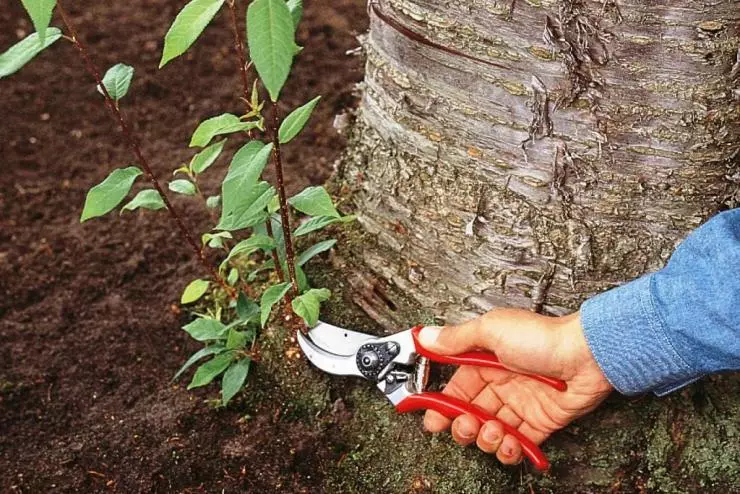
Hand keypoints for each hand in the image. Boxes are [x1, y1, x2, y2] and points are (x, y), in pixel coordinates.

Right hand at [421, 308, 611, 464]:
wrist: (587, 356)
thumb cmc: (543, 338)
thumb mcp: (491, 330)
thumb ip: (456, 338)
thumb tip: (428, 337)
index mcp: (487, 361)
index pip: (457, 388)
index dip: (443, 405)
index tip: (433, 418)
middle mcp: (502, 383)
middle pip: (471, 413)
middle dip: (462, 426)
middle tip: (466, 426)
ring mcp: (520, 404)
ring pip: (491, 431)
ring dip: (486, 439)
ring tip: (492, 432)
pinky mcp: (540, 422)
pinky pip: (518, 443)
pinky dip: (509, 450)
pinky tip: (508, 444)